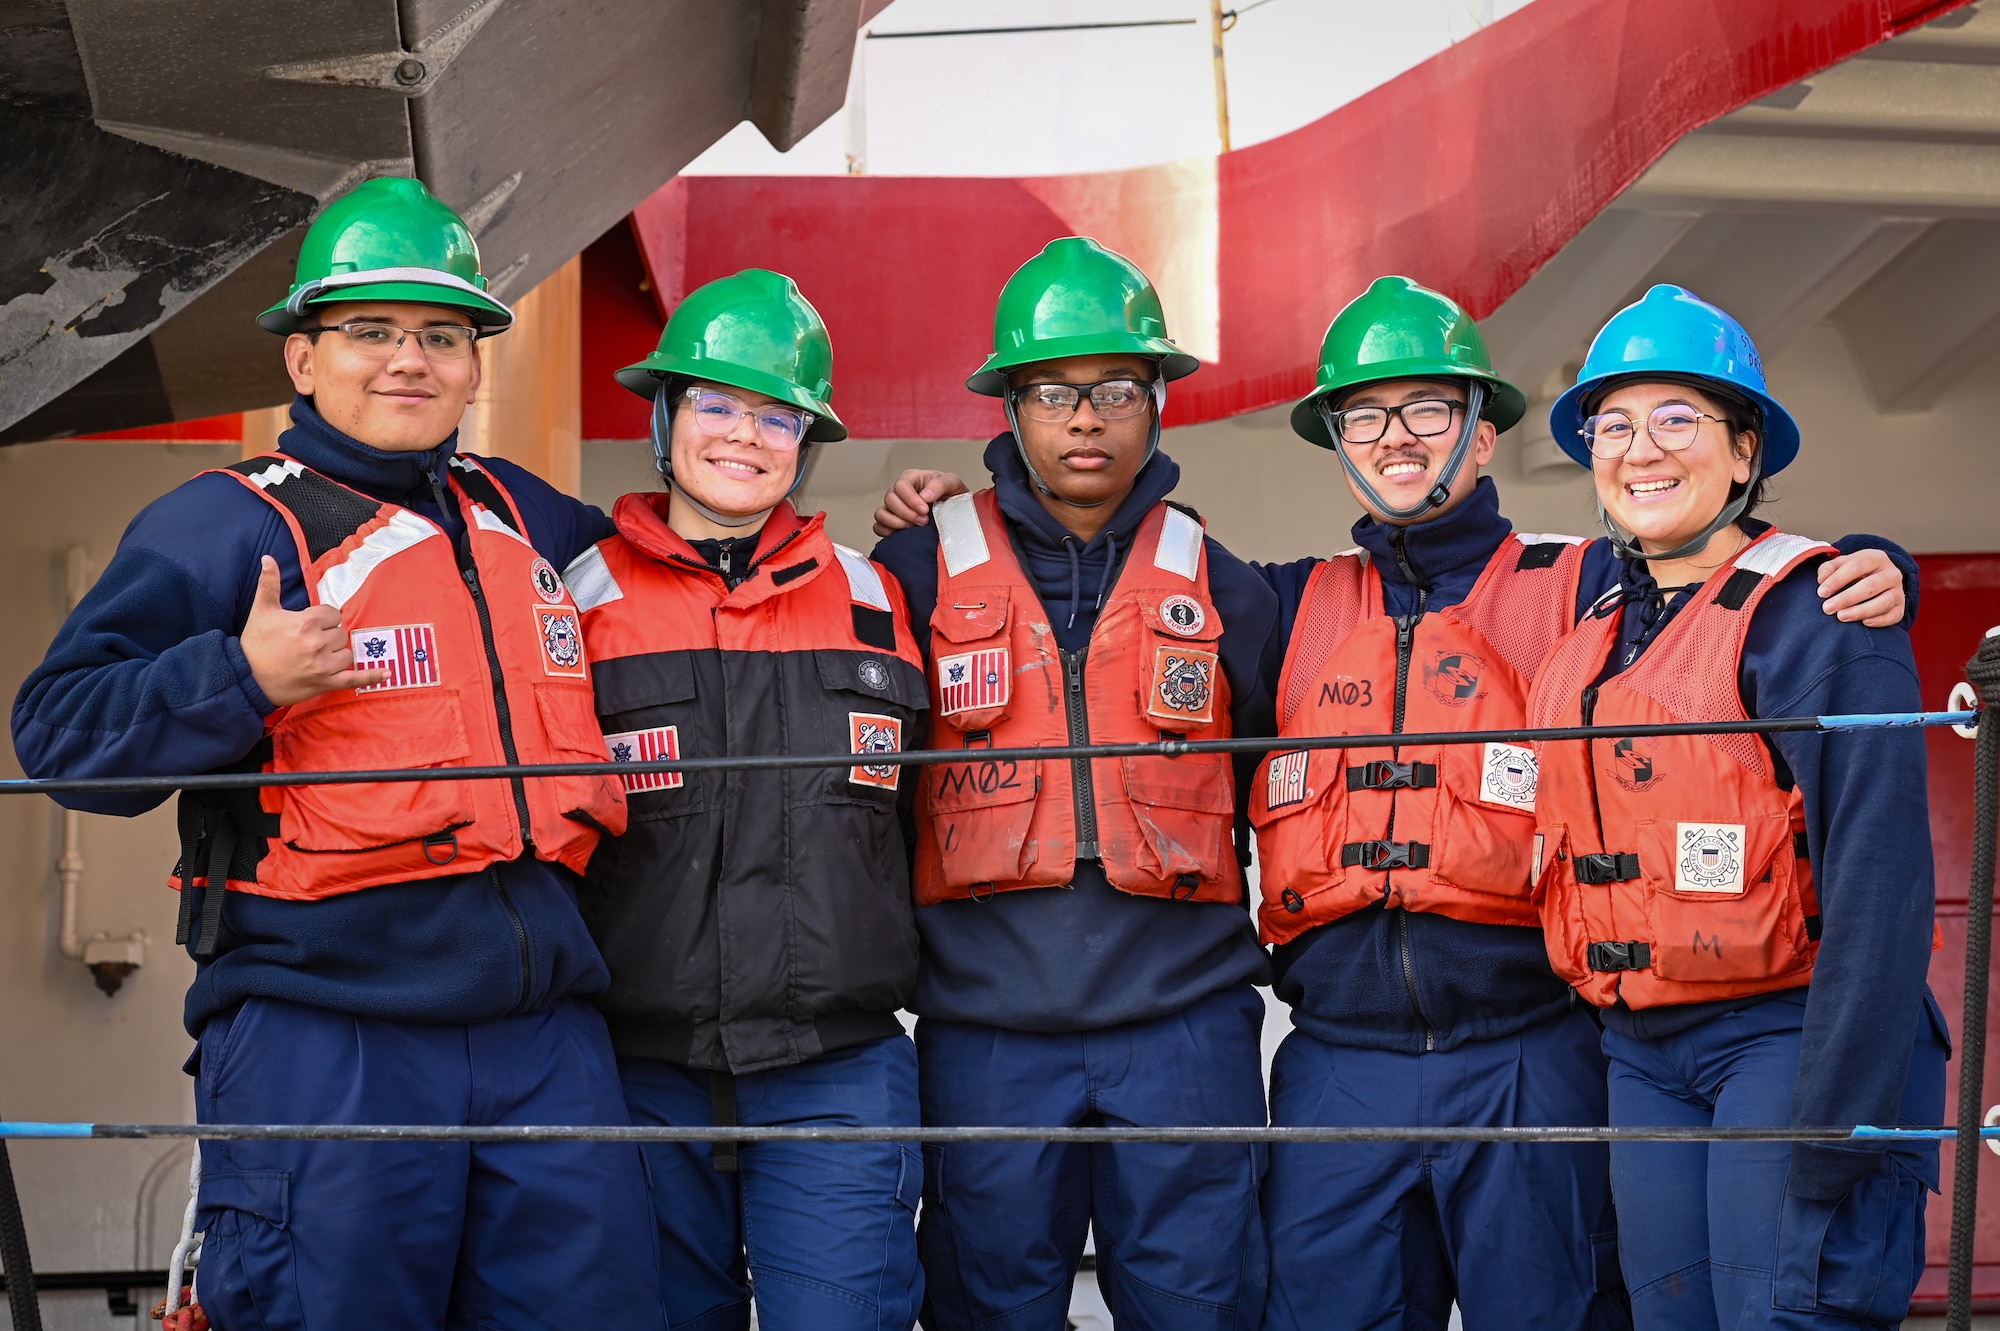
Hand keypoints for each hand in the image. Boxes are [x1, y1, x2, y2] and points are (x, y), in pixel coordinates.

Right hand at [238, 557, 372, 704]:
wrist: (246, 678)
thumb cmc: (255, 644)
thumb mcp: (262, 610)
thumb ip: (270, 583)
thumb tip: (268, 558)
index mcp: (306, 623)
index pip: (333, 614)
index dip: (323, 619)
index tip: (310, 625)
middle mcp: (318, 643)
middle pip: (341, 633)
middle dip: (328, 637)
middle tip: (308, 643)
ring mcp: (324, 665)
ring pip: (347, 653)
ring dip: (337, 654)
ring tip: (316, 657)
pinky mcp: (327, 683)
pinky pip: (355, 679)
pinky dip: (371, 676)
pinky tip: (387, 673)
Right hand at [873, 470, 968, 535]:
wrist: (954, 511)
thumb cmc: (950, 494)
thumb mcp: (952, 483)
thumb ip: (940, 484)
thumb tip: (925, 495)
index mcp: (911, 479)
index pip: (901, 486)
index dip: (910, 499)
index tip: (924, 510)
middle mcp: (899, 492)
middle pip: (889, 500)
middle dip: (906, 513)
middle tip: (923, 520)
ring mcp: (893, 508)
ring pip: (881, 514)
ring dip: (896, 523)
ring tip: (913, 528)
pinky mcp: (891, 523)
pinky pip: (879, 527)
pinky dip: (887, 532)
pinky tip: (903, 534)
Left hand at [1817, 549, 1905, 627]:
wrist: (1877, 577)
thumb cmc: (1853, 572)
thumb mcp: (1842, 564)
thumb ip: (1829, 568)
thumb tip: (1822, 579)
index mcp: (1876, 558)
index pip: (1857, 566)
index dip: (1838, 580)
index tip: (1821, 593)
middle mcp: (1891, 573)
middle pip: (1870, 586)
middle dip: (1847, 598)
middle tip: (1827, 608)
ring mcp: (1898, 590)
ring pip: (1884, 602)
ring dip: (1861, 611)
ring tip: (1841, 616)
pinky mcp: (1901, 607)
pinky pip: (1894, 615)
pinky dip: (1880, 620)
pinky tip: (1864, 623)